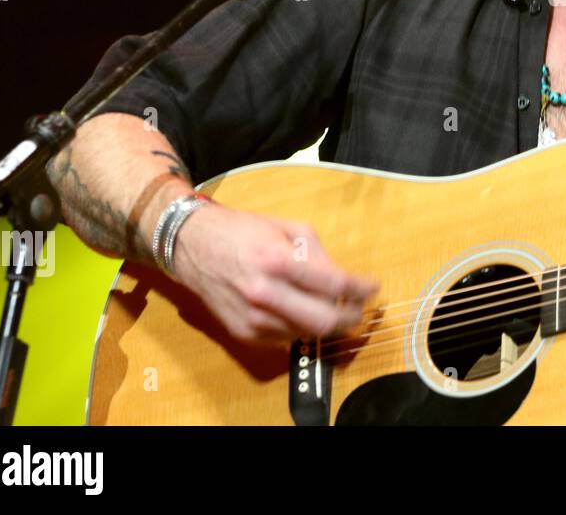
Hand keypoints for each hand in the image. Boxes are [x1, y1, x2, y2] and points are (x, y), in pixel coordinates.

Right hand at [171, 203, 379, 346]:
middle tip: (362, 308)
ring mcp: (253, 319)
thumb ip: (318, 253)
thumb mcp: (287, 227)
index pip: (334, 285)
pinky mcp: (244, 333)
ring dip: (329, 324)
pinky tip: (306, 311)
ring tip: (337, 309)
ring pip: (307, 333)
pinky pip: (286, 338)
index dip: (361, 288)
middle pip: (325, 321)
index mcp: (277, 261)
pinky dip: (303, 327)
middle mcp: (264, 294)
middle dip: (352, 317)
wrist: (192, 247)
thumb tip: (342, 279)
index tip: (373, 286)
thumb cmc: (243, 231)